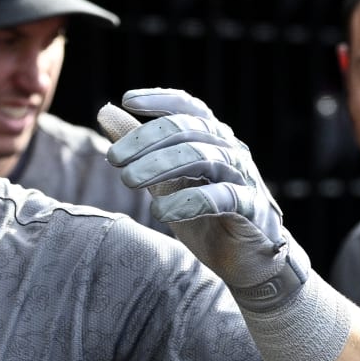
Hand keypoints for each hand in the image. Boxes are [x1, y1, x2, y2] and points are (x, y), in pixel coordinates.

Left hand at [99, 88, 307, 312]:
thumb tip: (105, 110)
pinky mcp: (254, 210)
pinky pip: (223, 197)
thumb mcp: (163, 179)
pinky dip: (188, 202)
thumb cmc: (203, 215)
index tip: (129, 100)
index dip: (162, 100)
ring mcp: (245, 179)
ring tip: (128, 180)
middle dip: (146, 140)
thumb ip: (138, 147)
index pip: (190, 108)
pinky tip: (159, 211)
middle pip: (188, 131)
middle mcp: (232, 152)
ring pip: (203, 157)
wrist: (245, 261)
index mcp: (213, 140)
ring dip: (159, 166)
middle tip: (113, 158)